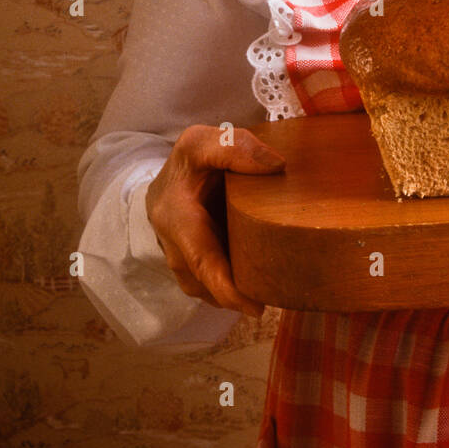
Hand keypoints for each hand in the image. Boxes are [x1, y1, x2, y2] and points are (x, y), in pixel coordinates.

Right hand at [144, 124, 284, 316]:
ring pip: (205, 287)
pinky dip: (230, 287)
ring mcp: (182, 257)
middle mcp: (174, 244)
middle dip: (233, 298)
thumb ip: (236, 147)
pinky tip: (257, 283)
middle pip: (203, 282)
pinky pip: (210, 282)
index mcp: (175, 216)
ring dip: (231, 296)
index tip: (252, 306)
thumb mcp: (203, 142)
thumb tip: (277, 166)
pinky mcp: (195, 262)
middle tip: (268, 305)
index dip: (225, 288)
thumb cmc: (190, 159)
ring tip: (268, 295)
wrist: (171, 173)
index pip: (199, 260)